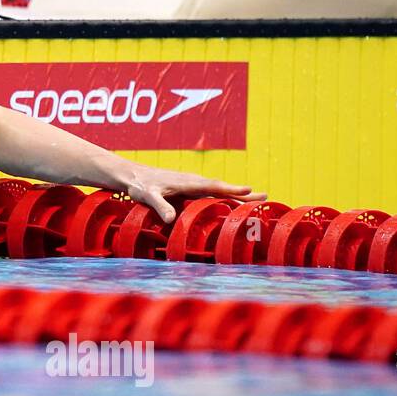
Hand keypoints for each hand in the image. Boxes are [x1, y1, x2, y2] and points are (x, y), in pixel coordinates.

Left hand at [119, 162, 266, 224]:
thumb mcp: (148, 196)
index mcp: (188, 182)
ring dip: (235, 193)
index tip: (250, 191)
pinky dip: (223, 194)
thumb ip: (160, 206)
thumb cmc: (139, 185)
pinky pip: (210, 191)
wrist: (131, 175)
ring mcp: (191, 183)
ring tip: (254, 198)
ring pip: (217, 189)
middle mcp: (193, 181)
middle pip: (222, 187)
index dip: (232, 190)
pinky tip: (228, 201)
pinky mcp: (187, 187)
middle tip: (265, 196)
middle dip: (242, 192)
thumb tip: (170, 220)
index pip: (214, 187)